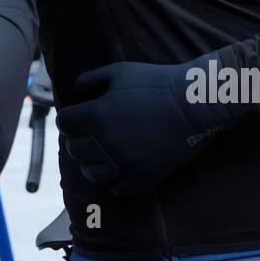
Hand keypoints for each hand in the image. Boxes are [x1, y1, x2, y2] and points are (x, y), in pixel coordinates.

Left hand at [57, 57, 241, 197]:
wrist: (194, 102)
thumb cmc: (156, 82)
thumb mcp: (119, 71)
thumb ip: (90, 79)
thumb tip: (75, 91)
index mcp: (98, 114)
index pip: (64, 124)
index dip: (69, 120)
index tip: (77, 118)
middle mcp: (108, 142)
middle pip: (75, 149)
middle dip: (78, 140)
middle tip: (88, 135)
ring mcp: (127, 162)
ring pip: (92, 173)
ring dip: (91, 163)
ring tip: (99, 155)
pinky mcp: (146, 177)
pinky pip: (118, 189)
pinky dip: (114, 181)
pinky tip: (117, 169)